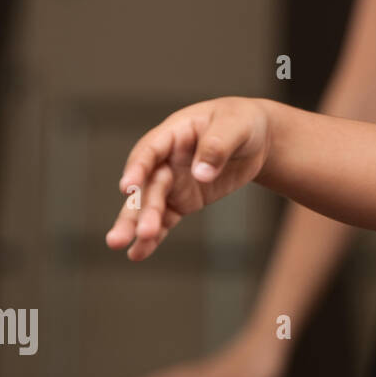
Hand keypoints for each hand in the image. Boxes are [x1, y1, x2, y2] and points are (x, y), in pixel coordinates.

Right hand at [105, 96, 271, 260]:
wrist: (255, 138)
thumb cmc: (241, 123)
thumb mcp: (235, 126)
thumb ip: (217, 146)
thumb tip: (200, 174)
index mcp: (173, 133)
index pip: (149, 151)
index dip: (137, 168)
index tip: (127, 188)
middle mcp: (165, 160)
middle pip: (147, 185)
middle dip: (139, 209)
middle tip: (131, 232)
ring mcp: (171, 182)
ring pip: (149, 206)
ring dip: (135, 226)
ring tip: (120, 246)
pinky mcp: (182, 201)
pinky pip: (165, 220)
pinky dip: (153, 237)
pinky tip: (137, 253)